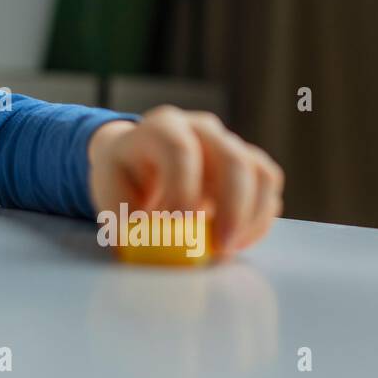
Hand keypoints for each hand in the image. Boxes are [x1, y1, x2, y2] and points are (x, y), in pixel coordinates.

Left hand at [87, 106, 283, 255]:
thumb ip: (124, 222)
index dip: (182, 188)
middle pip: (232, 157)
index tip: (177, 226)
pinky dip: (259, 218)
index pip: (179, 149)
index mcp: (160, 128)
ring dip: (251, 216)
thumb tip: (147, 246)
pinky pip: (267, 188)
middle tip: (220, 247)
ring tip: (227, 249)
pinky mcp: (247, 164)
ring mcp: (228, 143)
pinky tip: (236, 241)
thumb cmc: (123, 180)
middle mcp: (200, 128)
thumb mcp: (110, 196)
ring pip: (259, 172)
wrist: (136, 164)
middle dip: (232, 207)